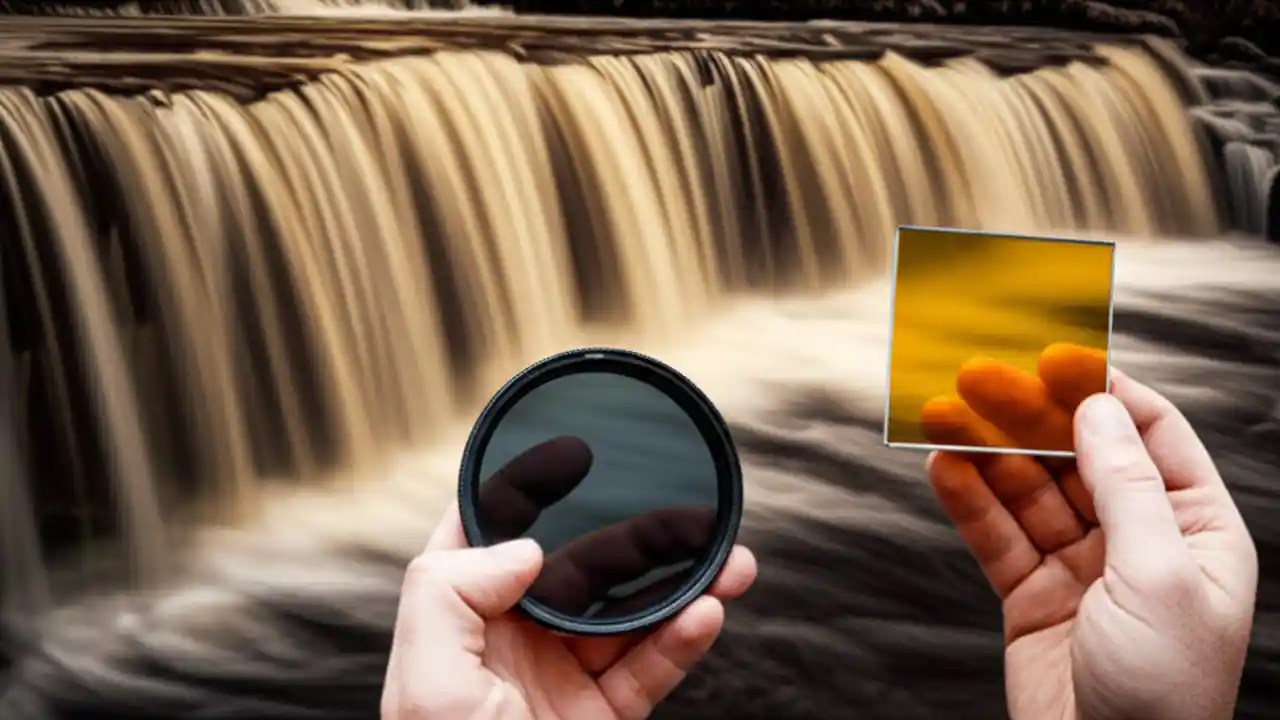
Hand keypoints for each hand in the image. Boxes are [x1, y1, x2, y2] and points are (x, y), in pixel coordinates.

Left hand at [381, 439, 757, 719]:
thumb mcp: (423, 688)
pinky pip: (650, 670)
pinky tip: (709, 613)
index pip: (486, 532)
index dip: (523, 486)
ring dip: (680, 584)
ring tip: (729, 558)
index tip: (569, 448)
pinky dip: (683, 643)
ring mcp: (560, 677)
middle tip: (688, 510)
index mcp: (458, 621)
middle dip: (637, 536)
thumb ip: (448, 596)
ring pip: (628, 614)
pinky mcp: (600, 717)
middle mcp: (510, 640)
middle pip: (580, 567)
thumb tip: (517, 547)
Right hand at [922, 344, 1257, 719]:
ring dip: (987, 453)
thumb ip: (1125, 487)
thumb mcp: (1159, 578)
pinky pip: (996, 536)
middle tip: (978, 377)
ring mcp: (1081, 568)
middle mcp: (1138, 542)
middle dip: (1029, 417)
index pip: (1150, 435)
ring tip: (943, 415)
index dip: (1101, 392)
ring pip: (1028, 492)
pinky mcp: (1030, 596)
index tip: (1053, 357)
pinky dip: (968, 501)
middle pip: (1077, 457)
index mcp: (1194, 530)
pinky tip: (942, 469)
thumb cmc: (1163, 694)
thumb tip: (1097, 409)